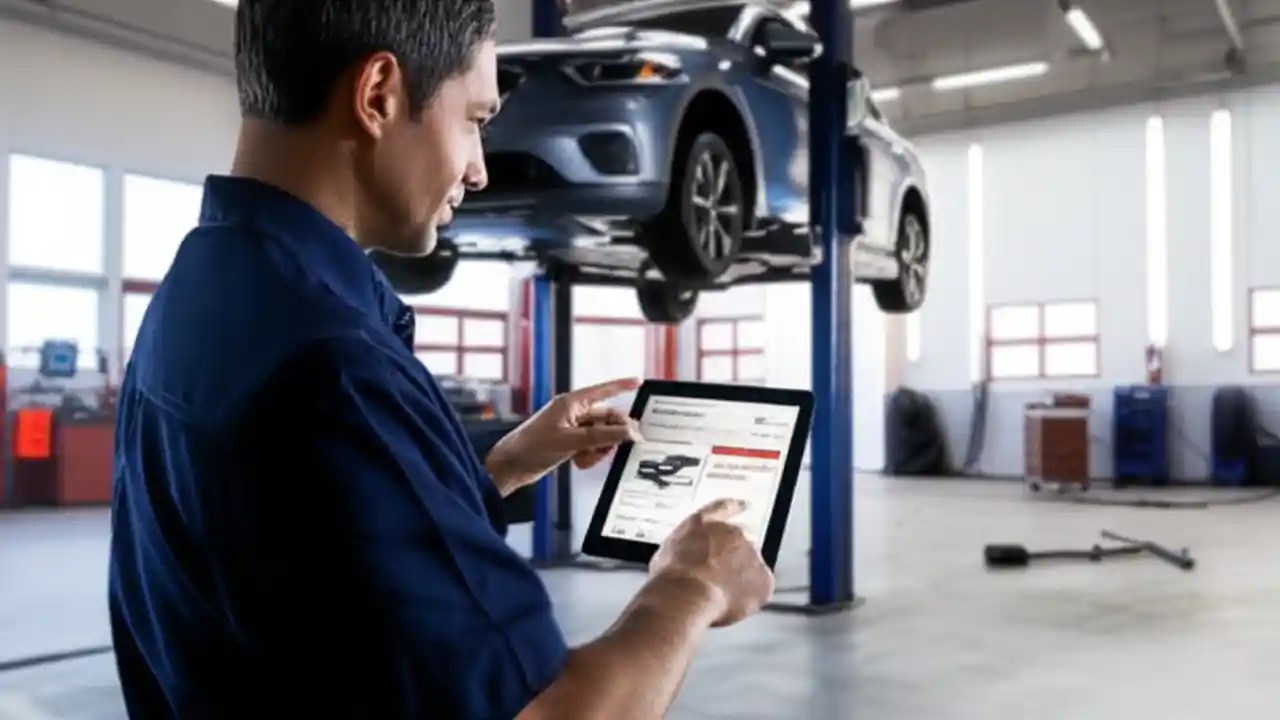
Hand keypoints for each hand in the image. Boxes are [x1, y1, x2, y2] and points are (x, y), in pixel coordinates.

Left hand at [486, 377, 643, 494]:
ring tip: (587, 459)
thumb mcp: (571, 441)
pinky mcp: (569, 443)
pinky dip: (591, 456)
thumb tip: (630, 432)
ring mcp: (571, 429)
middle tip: (623, 445)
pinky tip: (580, 463)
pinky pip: (592, 447)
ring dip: (600, 449)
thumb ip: (603, 437)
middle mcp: (573, 413)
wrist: (511, 467)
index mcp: (572, 403)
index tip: (639, 382)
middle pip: (606, 418)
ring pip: (601, 435)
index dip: (622, 385)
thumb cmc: (532, 447)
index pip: (603, 391)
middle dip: (613, 434)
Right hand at [648, 498, 773, 627]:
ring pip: (750, 568)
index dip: (733, 507)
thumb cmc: (673, 575)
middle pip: (741, 543)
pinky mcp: (763, 580)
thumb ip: (686, 547)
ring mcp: (751, 556)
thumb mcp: (669, 550)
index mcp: (706, 523)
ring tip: (718, 599)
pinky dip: (750, 598)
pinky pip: (760, 590)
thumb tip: (688, 557)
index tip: (743, 505)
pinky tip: (731, 606)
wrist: (687, 593)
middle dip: (733, 558)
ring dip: (740, 580)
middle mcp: (733, 533)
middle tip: (717, 580)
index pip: (723, 508)